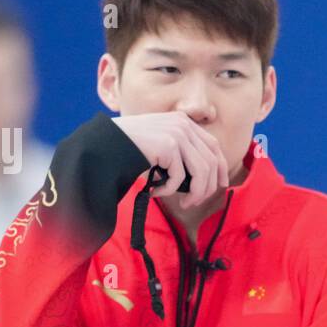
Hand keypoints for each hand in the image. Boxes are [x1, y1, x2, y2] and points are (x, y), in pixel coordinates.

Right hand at [111, 111, 229, 209]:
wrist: (105, 144)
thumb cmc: (131, 149)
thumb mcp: (162, 145)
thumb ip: (182, 152)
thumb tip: (206, 176)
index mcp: (184, 122)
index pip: (213, 146)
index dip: (220, 168)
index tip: (220, 186)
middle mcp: (183, 125)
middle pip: (211, 162)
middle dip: (207, 187)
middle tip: (192, 202)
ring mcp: (176, 133)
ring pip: (201, 172)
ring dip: (194, 194)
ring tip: (182, 204)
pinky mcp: (167, 145)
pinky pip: (179, 178)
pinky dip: (168, 190)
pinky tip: (155, 192)